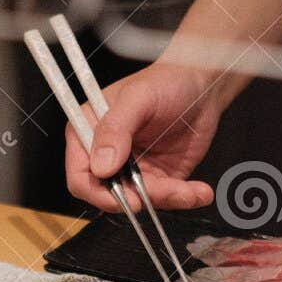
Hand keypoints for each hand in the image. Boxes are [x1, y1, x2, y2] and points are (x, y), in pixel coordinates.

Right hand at [63, 63, 221, 211]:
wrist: (202, 85)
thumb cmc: (165, 80)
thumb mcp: (138, 97)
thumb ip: (115, 129)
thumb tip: (101, 166)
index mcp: (88, 133)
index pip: (80, 176)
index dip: (98, 193)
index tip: (126, 197)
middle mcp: (106, 156)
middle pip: (110, 196)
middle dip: (139, 198)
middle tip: (166, 191)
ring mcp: (132, 170)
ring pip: (141, 201)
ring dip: (168, 199)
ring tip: (192, 191)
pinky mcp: (158, 178)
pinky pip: (166, 199)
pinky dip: (184, 199)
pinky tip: (199, 192)